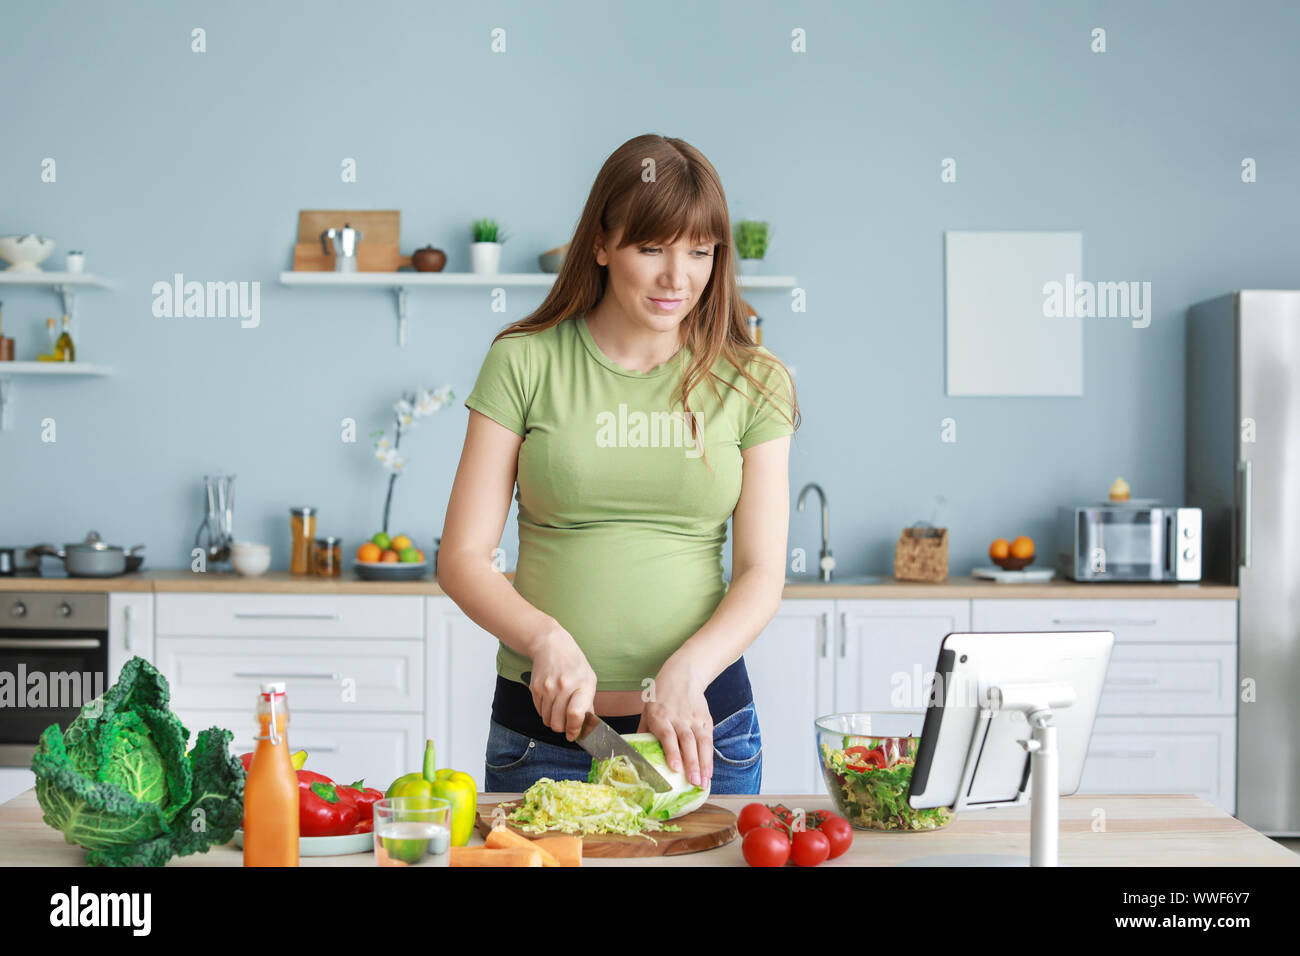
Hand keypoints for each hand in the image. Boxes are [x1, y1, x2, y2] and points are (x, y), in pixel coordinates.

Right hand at [525, 624, 596, 741]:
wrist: (551, 645)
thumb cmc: (573, 663)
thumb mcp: (589, 678)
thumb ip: (588, 702)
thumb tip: (585, 725)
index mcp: (582, 684)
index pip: (575, 714)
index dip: (574, 729)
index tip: (574, 734)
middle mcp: (564, 687)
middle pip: (558, 722)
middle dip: (563, 729)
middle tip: (566, 725)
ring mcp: (547, 687)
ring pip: (547, 720)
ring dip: (553, 721)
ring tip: (559, 713)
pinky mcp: (535, 688)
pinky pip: (539, 711)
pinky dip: (545, 713)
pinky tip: (551, 704)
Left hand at [637, 656, 711, 787]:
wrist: (683, 675)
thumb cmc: (661, 696)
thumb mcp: (648, 710)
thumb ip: (643, 731)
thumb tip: (634, 754)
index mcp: (660, 716)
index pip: (668, 736)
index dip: (672, 752)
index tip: (675, 768)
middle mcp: (679, 718)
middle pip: (687, 742)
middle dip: (692, 764)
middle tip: (693, 782)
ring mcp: (694, 719)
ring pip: (701, 743)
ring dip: (703, 764)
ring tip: (703, 783)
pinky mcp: (705, 720)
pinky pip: (708, 741)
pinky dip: (709, 758)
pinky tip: (709, 772)